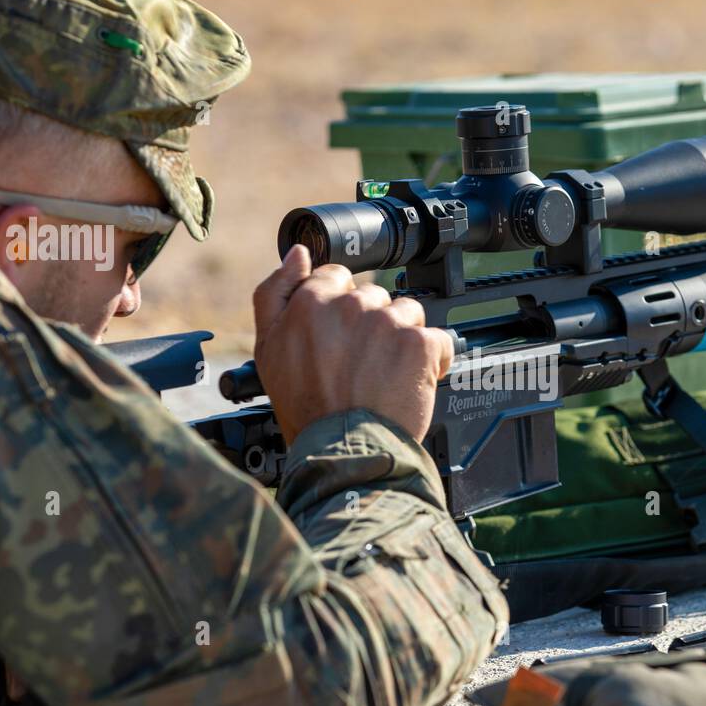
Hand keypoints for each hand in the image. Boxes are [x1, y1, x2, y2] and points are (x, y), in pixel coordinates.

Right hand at [252, 245, 452, 442]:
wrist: (342, 451)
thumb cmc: (305, 408)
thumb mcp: (267, 349)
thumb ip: (276, 292)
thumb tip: (298, 253)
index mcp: (311, 301)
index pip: (338, 278)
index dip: (341, 310)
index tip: (341, 340)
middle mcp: (350, 305)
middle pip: (374, 296)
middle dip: (372, 326)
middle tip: (360, 366)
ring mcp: (388, 322)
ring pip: (407, 313)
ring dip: (402, 339)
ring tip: (386, 375)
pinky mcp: (419, 343)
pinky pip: (437, 339)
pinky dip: (432, 361)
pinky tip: (412, 382)